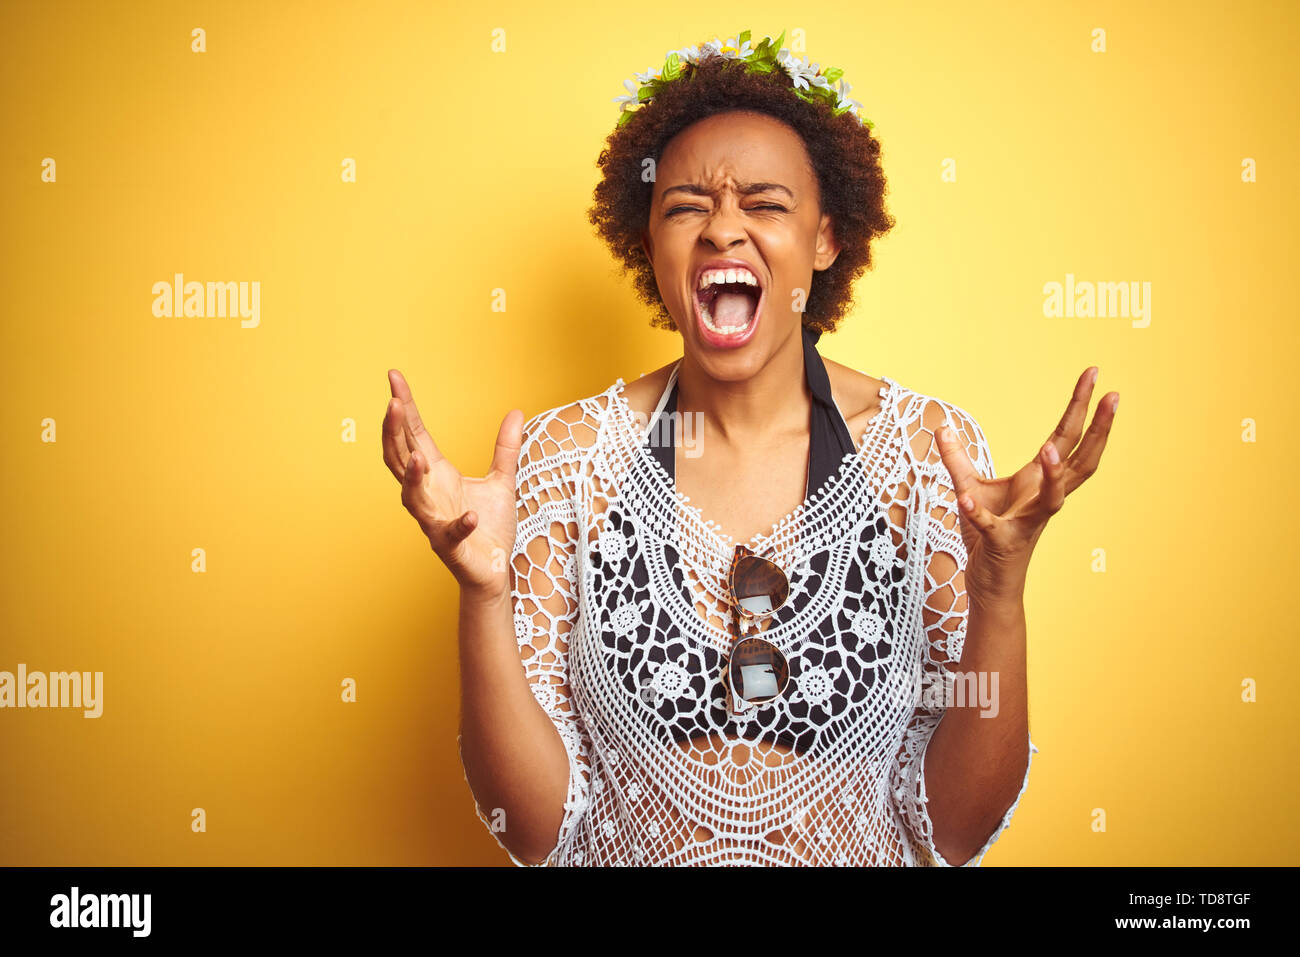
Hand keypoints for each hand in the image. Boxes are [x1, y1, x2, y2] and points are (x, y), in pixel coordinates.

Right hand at [382, 369, 522, 596]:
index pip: (415, 435)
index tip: (393, 377)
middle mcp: (429, 495)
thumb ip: (506, 448)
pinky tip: (470, 517)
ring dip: (412, 478)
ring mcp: (436, 521)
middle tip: (391, 404)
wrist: (494, 571)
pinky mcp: (452, 547)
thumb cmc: (489, 527)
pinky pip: (451, 535)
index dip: (404, 407)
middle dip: (394, 433)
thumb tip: (517, 412)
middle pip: (401, 459)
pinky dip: (460, 526)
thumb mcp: (502, 480)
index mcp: (438, 475)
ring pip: (413, 498)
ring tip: (417, 458)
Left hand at [935, 367, 1117, 603]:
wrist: (990, 585)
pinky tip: (969, 504)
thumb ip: (957, 459)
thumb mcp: (969, 490)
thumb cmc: (988, 536)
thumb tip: (942, 427)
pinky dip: (980, 516)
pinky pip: (993, 529)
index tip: (1095, 374)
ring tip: (1050, 450)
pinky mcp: (1002, 545)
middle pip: (1081, 464)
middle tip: (1114, 397)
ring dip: (1054, 476)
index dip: (1081, 407)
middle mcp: (1042, 501)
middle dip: (1098, 431)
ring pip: (1052, 501)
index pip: (1067, 438)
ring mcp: (1026, 524)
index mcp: (1038, 483)